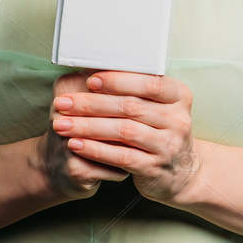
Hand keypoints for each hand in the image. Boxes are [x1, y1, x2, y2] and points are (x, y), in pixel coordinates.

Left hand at [50, 71, 202, 203]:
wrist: (179, 171)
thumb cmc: (159, 131)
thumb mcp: (157, 106)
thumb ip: (133, 89)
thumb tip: (92, 70)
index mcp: (179, 96)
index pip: (148, 83)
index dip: (117, 81)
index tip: (89, 80)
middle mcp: (178, 120)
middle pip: (130, 107)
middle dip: (91, 104)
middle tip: (63, 103)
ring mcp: (168, 145)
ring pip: (123, 131)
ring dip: (88, 127)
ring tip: (63, 124)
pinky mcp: (155, 168)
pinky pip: (121, 156)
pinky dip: (96, 149)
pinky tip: (76, 144)